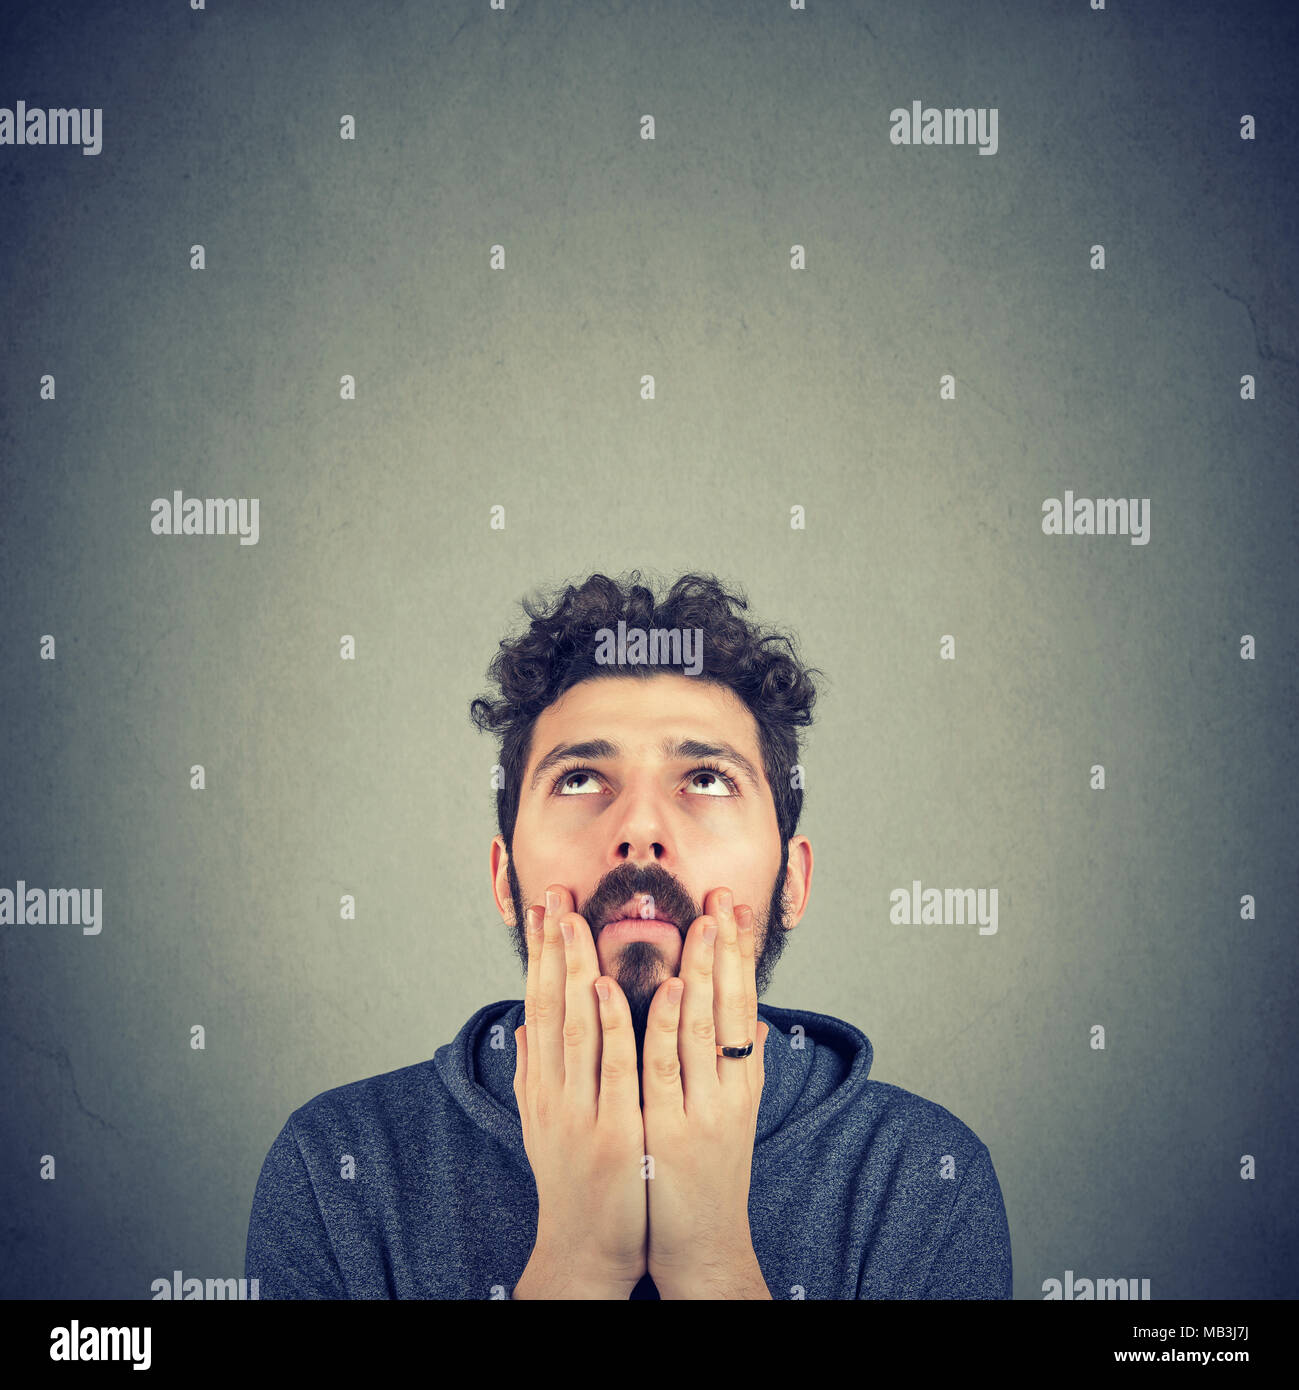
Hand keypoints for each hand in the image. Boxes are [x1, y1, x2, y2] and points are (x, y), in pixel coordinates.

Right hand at [511, 884, 648, 1298]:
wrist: (584, 1251)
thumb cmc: (574, 1181)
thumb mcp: (546, 1121)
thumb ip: (537, 1071)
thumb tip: (526, 1023)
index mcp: (542, 1084)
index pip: (540, 1004)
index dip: (541, 954)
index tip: (542, 908)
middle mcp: (553, 1091)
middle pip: (552, 1006)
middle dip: (553, 946)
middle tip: (555, 894)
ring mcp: (581, 1111)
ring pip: (578, 1027)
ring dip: (578, 970)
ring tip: (578, 922)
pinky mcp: (613, 1132)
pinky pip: (615, 1069)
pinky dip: (616, 1024)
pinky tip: (615, 987)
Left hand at [641, 887, 770, 1298]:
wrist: (703, 1247)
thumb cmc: (705, 1176)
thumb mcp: (724, 1114)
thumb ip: (731, 1064)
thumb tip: (743, 1018)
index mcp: (739, 1079)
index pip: (741, 1001)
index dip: (736, 953)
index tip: (731, 907)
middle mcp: (730, 1087)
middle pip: (730, 1003)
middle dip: (725, 945)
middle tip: (722, 894)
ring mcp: (704, 1107)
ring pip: (704, 1025)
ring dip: (700, 969)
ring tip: (697, 921)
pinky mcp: (674, 1130)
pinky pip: (668, 1066)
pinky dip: (666, 1023)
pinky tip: (666, 987)